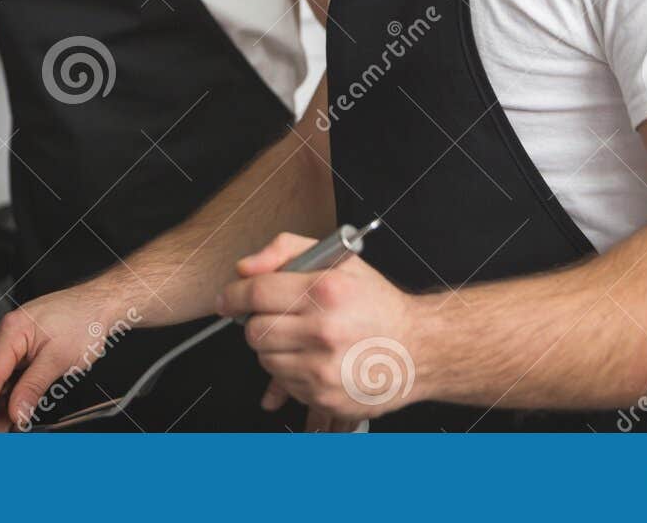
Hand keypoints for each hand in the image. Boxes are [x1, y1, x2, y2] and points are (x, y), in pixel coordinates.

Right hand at [0, 285, 133, 430]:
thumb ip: (34, 387)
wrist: (101, 304)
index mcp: (12, 330)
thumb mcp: (59, 359)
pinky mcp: (25, 345)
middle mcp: (9, 332)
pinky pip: (10, 371)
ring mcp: (16, 339)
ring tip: (1, 425)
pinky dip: (10, 391)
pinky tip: (14, 406)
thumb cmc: (84, 319)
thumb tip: (17, 411)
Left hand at [218, 232, 423, 422]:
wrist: (418, 350)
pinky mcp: (324, 396)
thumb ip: (285, 250)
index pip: (257, 292)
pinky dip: (290, 371)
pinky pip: (283, 384)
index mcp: (326, 291)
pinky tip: (313, 359)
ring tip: (302, 338)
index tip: (228, 299)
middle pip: (255, 331)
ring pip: (265, 359)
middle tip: (277, 317)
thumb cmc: (378, 305)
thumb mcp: (339, 259)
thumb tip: (245, 269)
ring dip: (274, 348)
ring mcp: (323, 368)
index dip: (234, 295)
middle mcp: (324, 331)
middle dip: (258, 322)